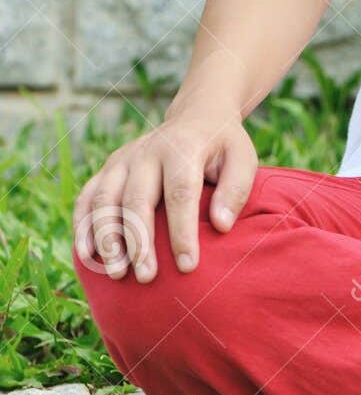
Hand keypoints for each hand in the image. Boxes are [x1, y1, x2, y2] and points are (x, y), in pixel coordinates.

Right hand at [72, 96, 258, 282]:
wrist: (197, 116)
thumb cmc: (223, 146)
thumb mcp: (243, 158)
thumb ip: (236, 189)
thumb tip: (221, 225)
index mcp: (183, 147)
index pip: (180, 193)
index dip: (182, 232)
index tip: (187, 266)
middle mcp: (148, 151)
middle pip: (137, 199)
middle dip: (140, 241)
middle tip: (146, 277)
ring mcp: (124, 158)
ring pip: (105, 199)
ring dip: (108, 238)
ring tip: (117, 274)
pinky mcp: (109, 168)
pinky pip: (88, 197)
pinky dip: (84, 225)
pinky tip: (86, 256)